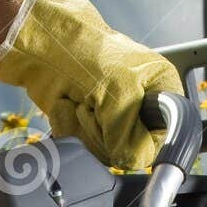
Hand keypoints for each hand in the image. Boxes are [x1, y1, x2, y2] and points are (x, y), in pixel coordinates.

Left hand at [0, 0, 181, 171]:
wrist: (42, 46)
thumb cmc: (84, 51)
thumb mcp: (120, 93)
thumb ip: (131, 135)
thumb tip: (129, 159)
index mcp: (162, 90)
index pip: (164, 137)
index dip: (141, 139)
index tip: (121, 126)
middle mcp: (141, 106)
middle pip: (132, 148)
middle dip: (106, 132)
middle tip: (94, 105)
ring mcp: (113, 116)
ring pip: (107, 151)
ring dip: (85, 129)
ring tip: (79, 102)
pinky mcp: (88, 124)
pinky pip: (84, 147)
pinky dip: (70, 129)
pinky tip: (67, 108)